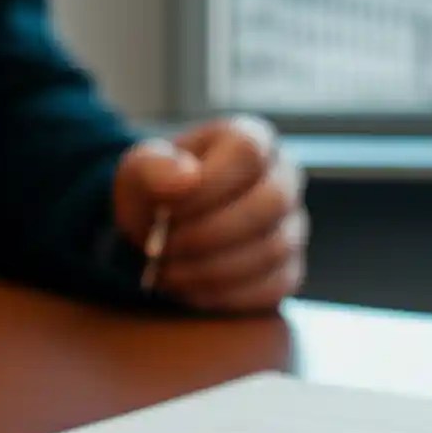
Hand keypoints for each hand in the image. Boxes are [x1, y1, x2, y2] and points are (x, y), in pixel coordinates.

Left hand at [113, 116, 307, 311]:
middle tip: (165, 249)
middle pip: (270, 202)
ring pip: (272, 249)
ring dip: (212, 268)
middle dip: (209, 233)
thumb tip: (185, 178)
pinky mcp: (288, 270)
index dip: (209, 183)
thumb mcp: (139, 172)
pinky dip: (227, 294)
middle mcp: (284, 178)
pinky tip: (191, 290)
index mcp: (252, 139)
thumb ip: (152, 168)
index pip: (248, 152)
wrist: (163, 229)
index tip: (169, 208)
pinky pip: (273, 287)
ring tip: (169, 273)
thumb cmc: (157, 192)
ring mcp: (292, 226)